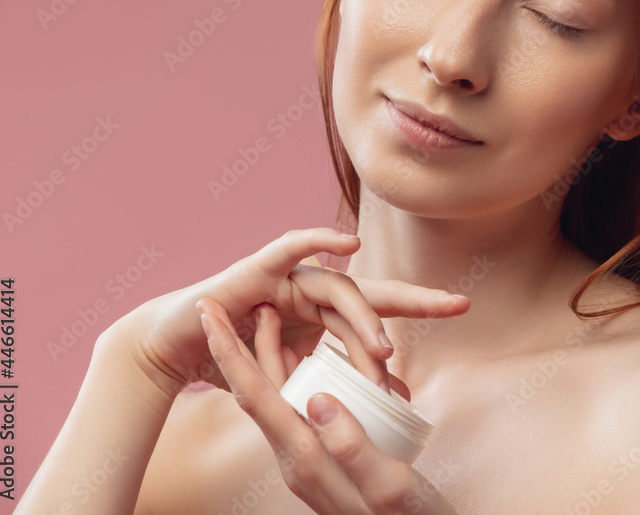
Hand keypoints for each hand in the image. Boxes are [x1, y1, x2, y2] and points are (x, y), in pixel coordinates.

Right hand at [105, 228, 469, 396]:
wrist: (177, 351)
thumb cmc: (237, 364)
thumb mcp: (297, 380)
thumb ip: (339, 381)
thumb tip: (393, 399)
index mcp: (324, 317)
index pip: (380, 313)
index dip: (420, 308)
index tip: (463, 306)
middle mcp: (312, 293)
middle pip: (372, 295)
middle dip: (416, 299)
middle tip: (455, 305)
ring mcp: (288, 279)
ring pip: (337, 290)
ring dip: (362, 320)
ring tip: (382, 352)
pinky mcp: (258, 270)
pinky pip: (290, 248)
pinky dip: (317, 239)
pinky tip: (347, 241)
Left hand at [198, 298, 457, 513]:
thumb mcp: (390, 488)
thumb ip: (352, 447)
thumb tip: (318, 398)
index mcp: (307, 461)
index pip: (256, 397)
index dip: (229, 352)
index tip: (209, 312)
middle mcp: (299, 459)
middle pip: (259, 392)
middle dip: (239, 345)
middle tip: (228, 303)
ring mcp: (311, 460)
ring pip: (279, 397)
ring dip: (268, 355)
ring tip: (266, 317)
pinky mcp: (327, 459)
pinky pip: (302, 408)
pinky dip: (300, 373)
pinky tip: (313, 360)